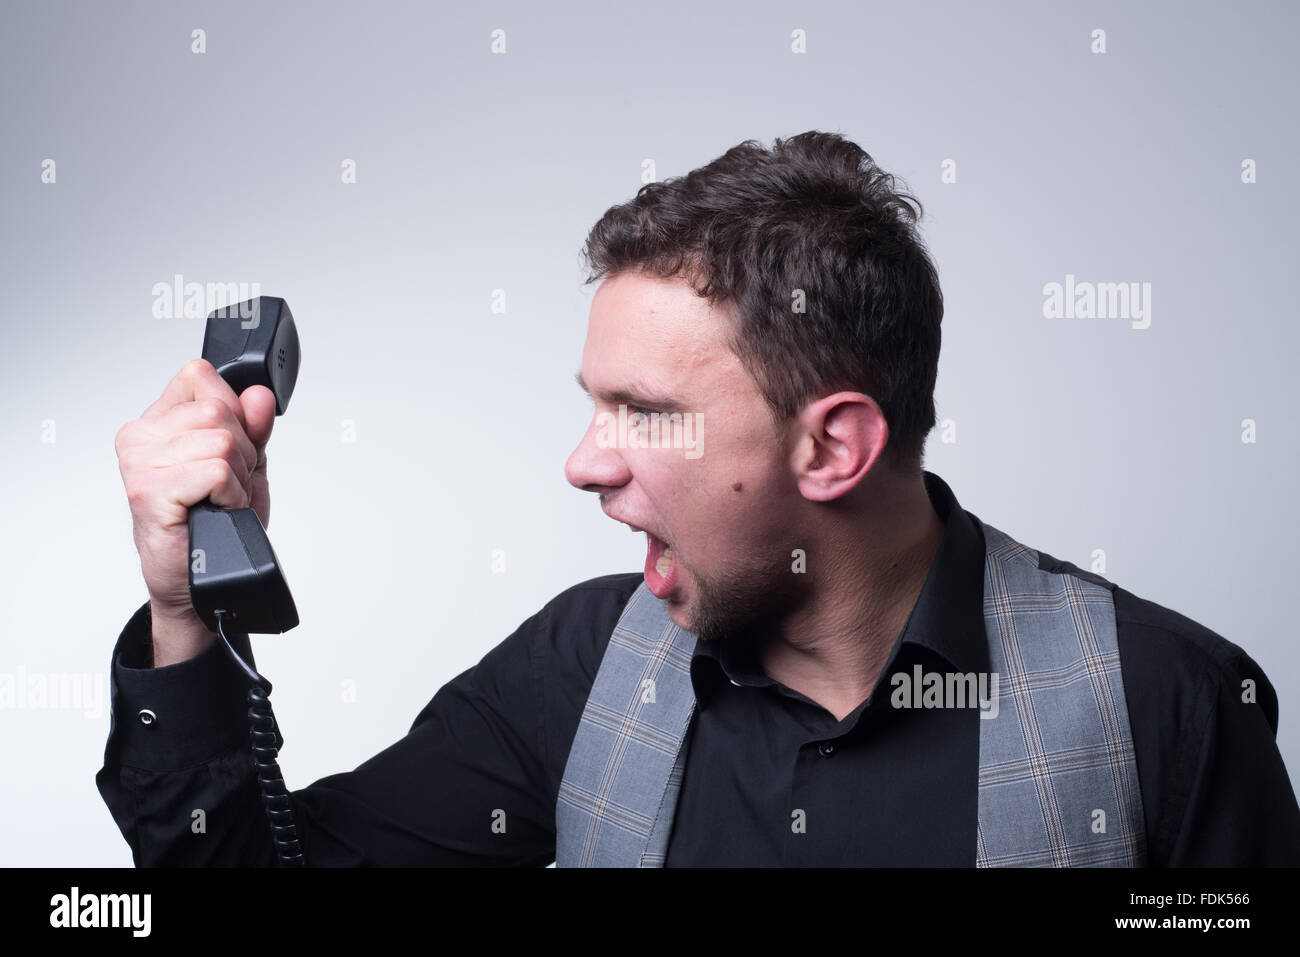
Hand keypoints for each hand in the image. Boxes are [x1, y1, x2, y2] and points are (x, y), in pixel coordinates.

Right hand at [115, 358, 275, 663]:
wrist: (199, 579)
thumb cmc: (215, 525)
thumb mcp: (244, 466)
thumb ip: (253, 427)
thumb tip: (259, 396)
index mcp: (157, 421)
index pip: (201, 376)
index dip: (233, 413)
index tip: (230, 450)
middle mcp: (140, 437)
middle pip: (220, 411)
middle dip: (242, 452)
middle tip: (226, 486)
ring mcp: (139, 462)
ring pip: (222, 440)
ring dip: (236, 478)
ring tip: (219, 500)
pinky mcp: (149, 490)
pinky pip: (216, 470)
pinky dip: (230, 494)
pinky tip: (215, 510)